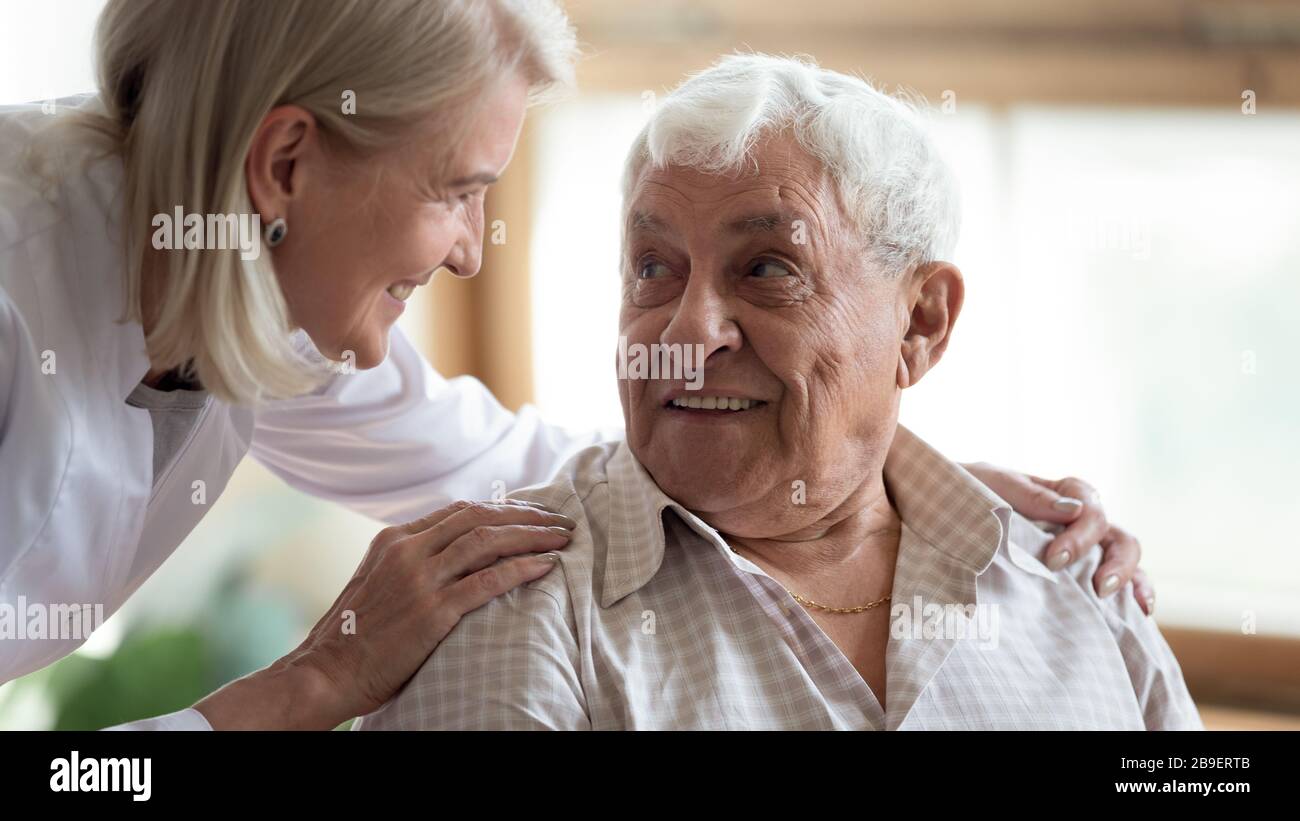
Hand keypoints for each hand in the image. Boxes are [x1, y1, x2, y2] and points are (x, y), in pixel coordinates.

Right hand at [195, 499, 575, 728]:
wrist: (324, 672)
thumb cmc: (353, 636)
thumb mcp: (376, 582)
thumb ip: (410, 563)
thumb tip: (452, 557)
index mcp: (394, 540)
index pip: (459, 511)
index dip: (501, 509)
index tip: (531, 513)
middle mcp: (408, 551)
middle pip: (479, 517)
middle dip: (525, 515)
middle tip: (559, 519)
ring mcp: (420, 580)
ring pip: (488, 541)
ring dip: (532, 535)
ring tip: (563, 538)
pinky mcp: (432, 611)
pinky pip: (488, 581)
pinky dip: (521, 569)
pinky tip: (545, 566)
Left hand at [962, 463, 1154, 615]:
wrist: (932, 514)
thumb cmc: (960, 494)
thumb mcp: (987, 484)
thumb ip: (1028, 494)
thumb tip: (1074, 510)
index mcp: (1055, 494)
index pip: (1089, 503)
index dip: (1081, 532)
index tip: (1055, 560)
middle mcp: (1074, 521)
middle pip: (1115, 534)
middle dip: (1115, 561)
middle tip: (1098, 588)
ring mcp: (1078, 549)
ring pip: (1122, 556)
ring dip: (1131, 578)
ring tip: (1129, 605)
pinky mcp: (1072, 576)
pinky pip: (1115, 581)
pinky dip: (1134, 592)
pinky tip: (1139, 613)